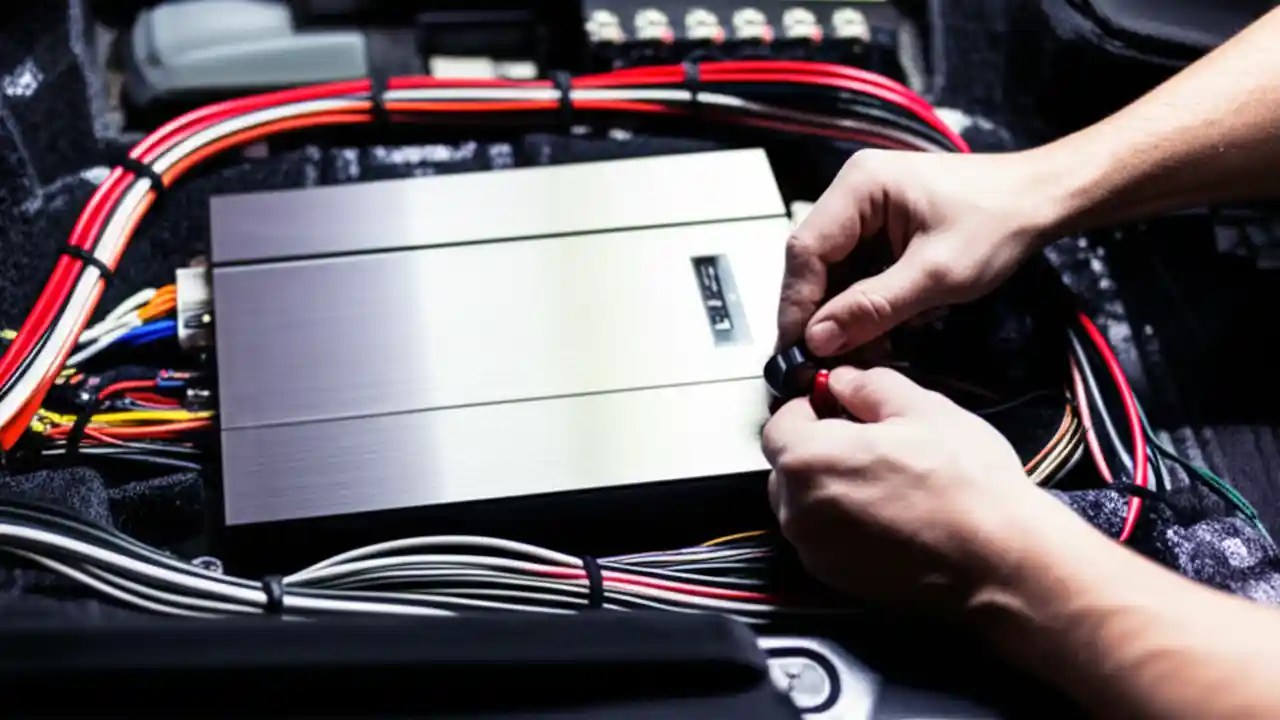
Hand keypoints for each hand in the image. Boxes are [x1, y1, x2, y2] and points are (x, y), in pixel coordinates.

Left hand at [762, 366, 1072, 610]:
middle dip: (817, 449)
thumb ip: (868, 386)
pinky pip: (822, 537)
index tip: (836, 407)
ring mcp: (813, 549)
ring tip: (883, 481)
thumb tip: (842, 382)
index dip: (808, 409)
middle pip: (788, 466)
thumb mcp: (922, 408)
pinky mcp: (834, 577)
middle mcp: (797, 509)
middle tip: (867, 444)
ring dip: (828, 487)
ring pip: (804, 504)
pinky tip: (887, 515)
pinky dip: (841, 523)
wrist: (999, 561)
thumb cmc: (965, 485)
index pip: (778, 423)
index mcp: (808, 459)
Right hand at [778, 150, 1061, 355]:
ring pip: (832, 272)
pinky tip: (877, 333)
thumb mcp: (936, 275)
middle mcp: (853, 190)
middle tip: (823, 361)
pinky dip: (862, 305)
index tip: (798, 351)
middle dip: (820, 314)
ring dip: (843, 314)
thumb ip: (873, 308)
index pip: (806, 250)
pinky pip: (855, 271)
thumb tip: (818, 340)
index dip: (797, 305)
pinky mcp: (880, 227)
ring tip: (860, 351)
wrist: (1041, 200)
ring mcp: (865, 208)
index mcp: (860, 185)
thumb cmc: (999, 224)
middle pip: (813, 262)